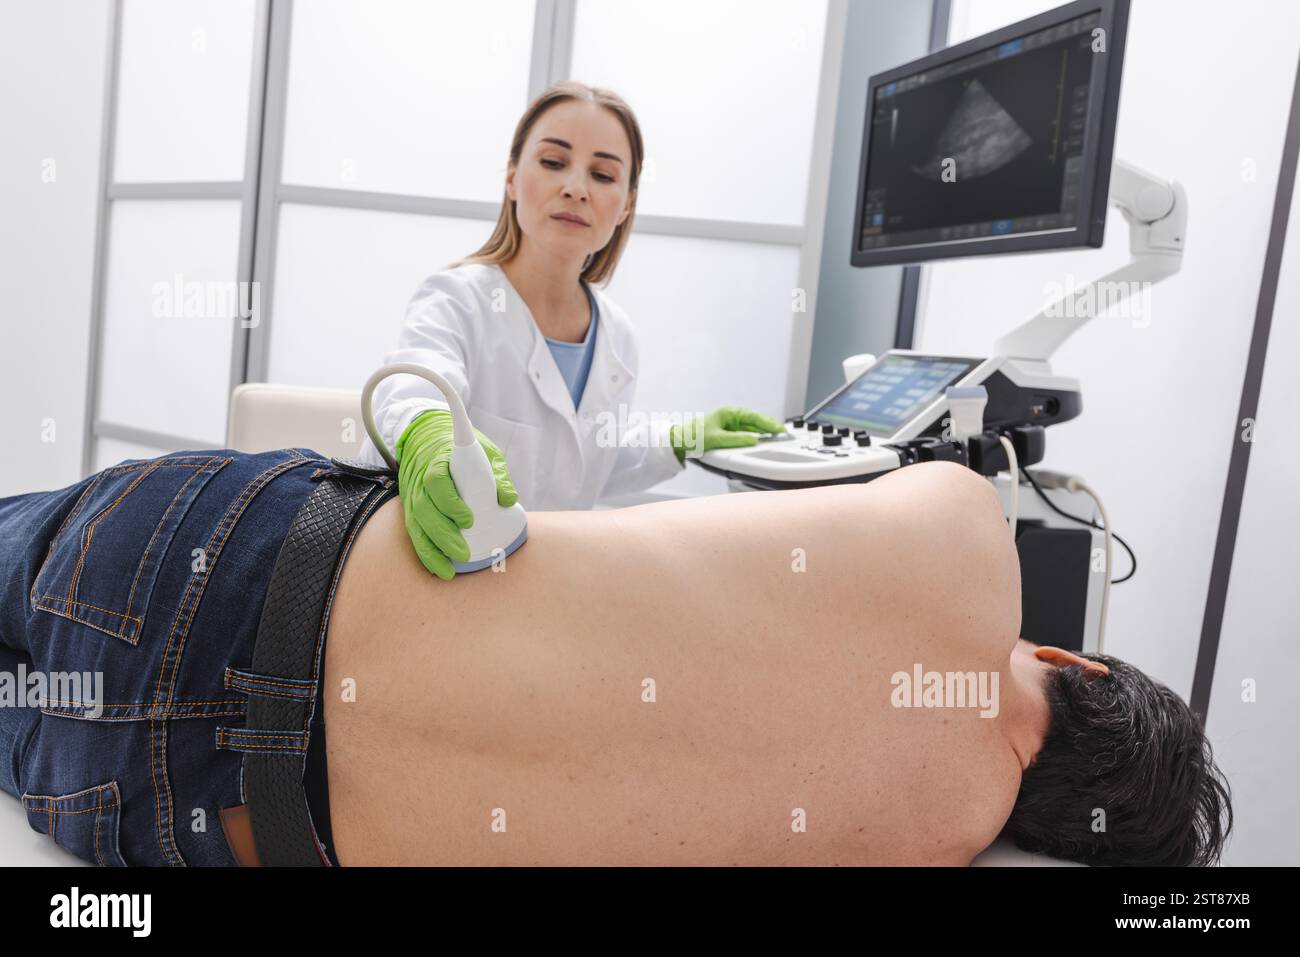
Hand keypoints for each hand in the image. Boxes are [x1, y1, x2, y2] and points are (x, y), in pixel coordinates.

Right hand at [395, 409, 518, 579]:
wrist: (431, 441)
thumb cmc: (463, 452)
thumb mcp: (485, 453)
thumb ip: (497, 474)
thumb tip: (507, 500)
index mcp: (438, 463)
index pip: (436, 481)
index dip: (450, 502)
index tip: (469, 520)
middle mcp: (420, 482)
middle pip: (424, 510)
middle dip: (443, 535)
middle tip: (464, 553)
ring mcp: (413, 498)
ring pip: (416, 526)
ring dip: (433, 549)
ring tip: (450, 570)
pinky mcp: (412, 512)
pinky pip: (415, 535)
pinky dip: (426, 553)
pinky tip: (439, 569)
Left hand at [669, 406, 784, 463]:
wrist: (681, 441)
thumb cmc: (694, 436)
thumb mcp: (717, 439)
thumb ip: (736, 440)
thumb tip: (753, 440)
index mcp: (728, 413)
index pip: (753, 417)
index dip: (768, 423)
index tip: (778, 428)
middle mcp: (730, 416)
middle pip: (754, 420)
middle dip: (769, 425)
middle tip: (782, 432)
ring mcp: (729, 424)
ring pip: (751, 425)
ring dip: (763, 430)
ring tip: (776, 434)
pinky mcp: (728, 431)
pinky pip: (745, 432)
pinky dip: (755, 434)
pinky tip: (762, 438)